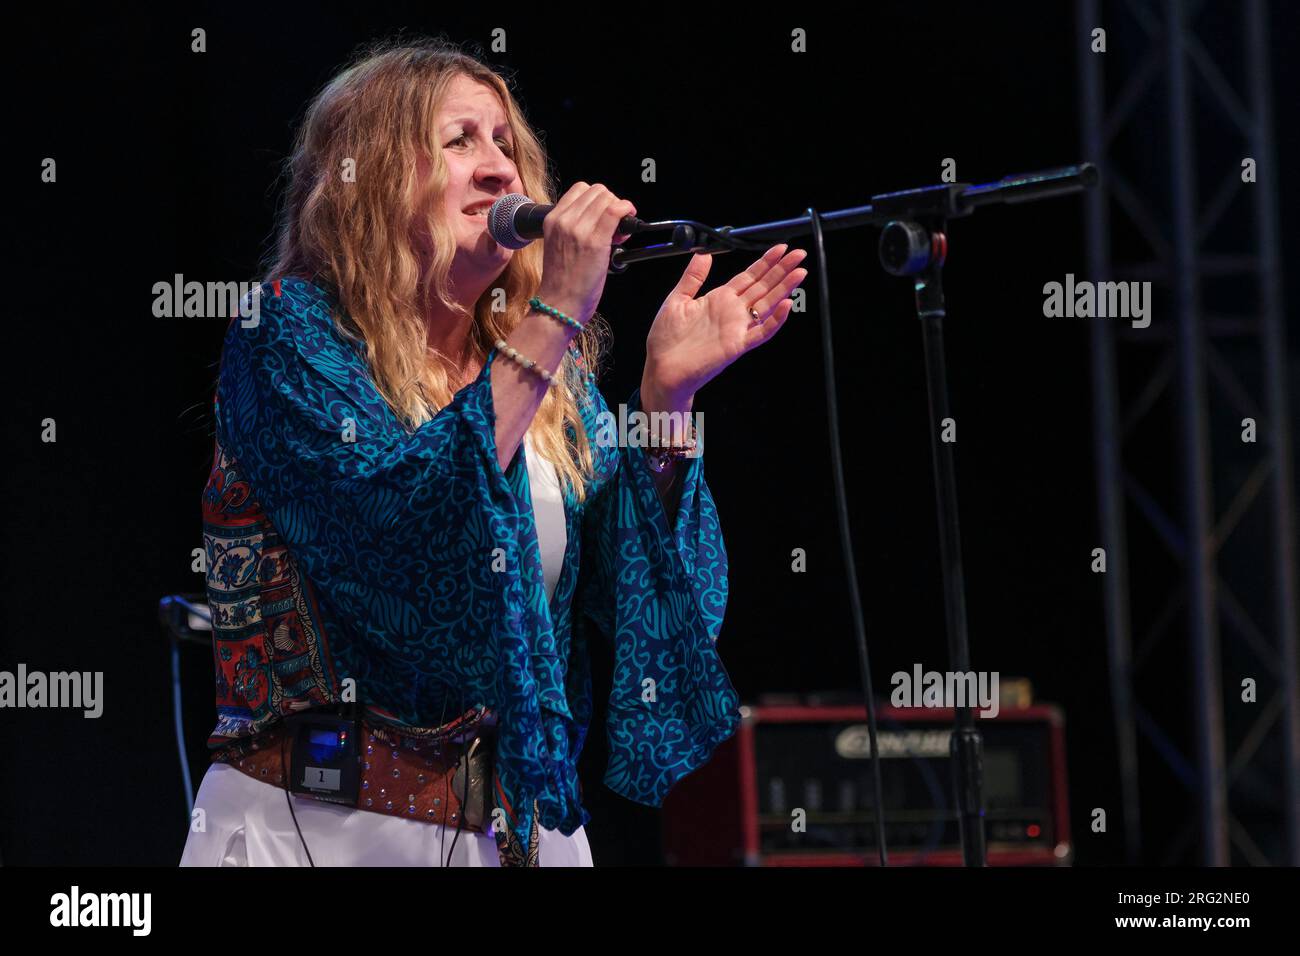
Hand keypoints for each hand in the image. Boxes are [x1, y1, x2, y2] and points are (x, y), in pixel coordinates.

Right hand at [535, 182, 636, 324]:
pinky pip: (616, 210)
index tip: (604, 215)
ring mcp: (579, 229)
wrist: (559, 305)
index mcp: (552, 219)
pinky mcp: (595, 241)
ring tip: (619, 232)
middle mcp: (564, 220)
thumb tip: (606, 218)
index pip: (581, 190)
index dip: (598, 200)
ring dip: (620, 210)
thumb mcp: (561, 246)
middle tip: (615, 226)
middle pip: (597, 191)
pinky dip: (627, 211)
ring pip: (608, 198)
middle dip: (610, 204)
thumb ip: (576, 228)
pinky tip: (627, 227)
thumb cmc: (562, 283)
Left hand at [644, 243, 807, 401]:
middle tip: (799, 254)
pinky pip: (761, 332)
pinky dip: (774, 321)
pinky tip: (786, 306)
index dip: (766, 262)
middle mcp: (732, 312)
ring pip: (767, 305)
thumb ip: (692, 278)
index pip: (749, 276)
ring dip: (784, 289)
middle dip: (782, 270)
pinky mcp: (737, 345)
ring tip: (800, 272)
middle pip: (763, 287)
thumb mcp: (677, 300)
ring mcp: (736, 328)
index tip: (781, 248)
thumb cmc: (666, 340)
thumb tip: (703, 254)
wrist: (661, 368)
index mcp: (718, 299)